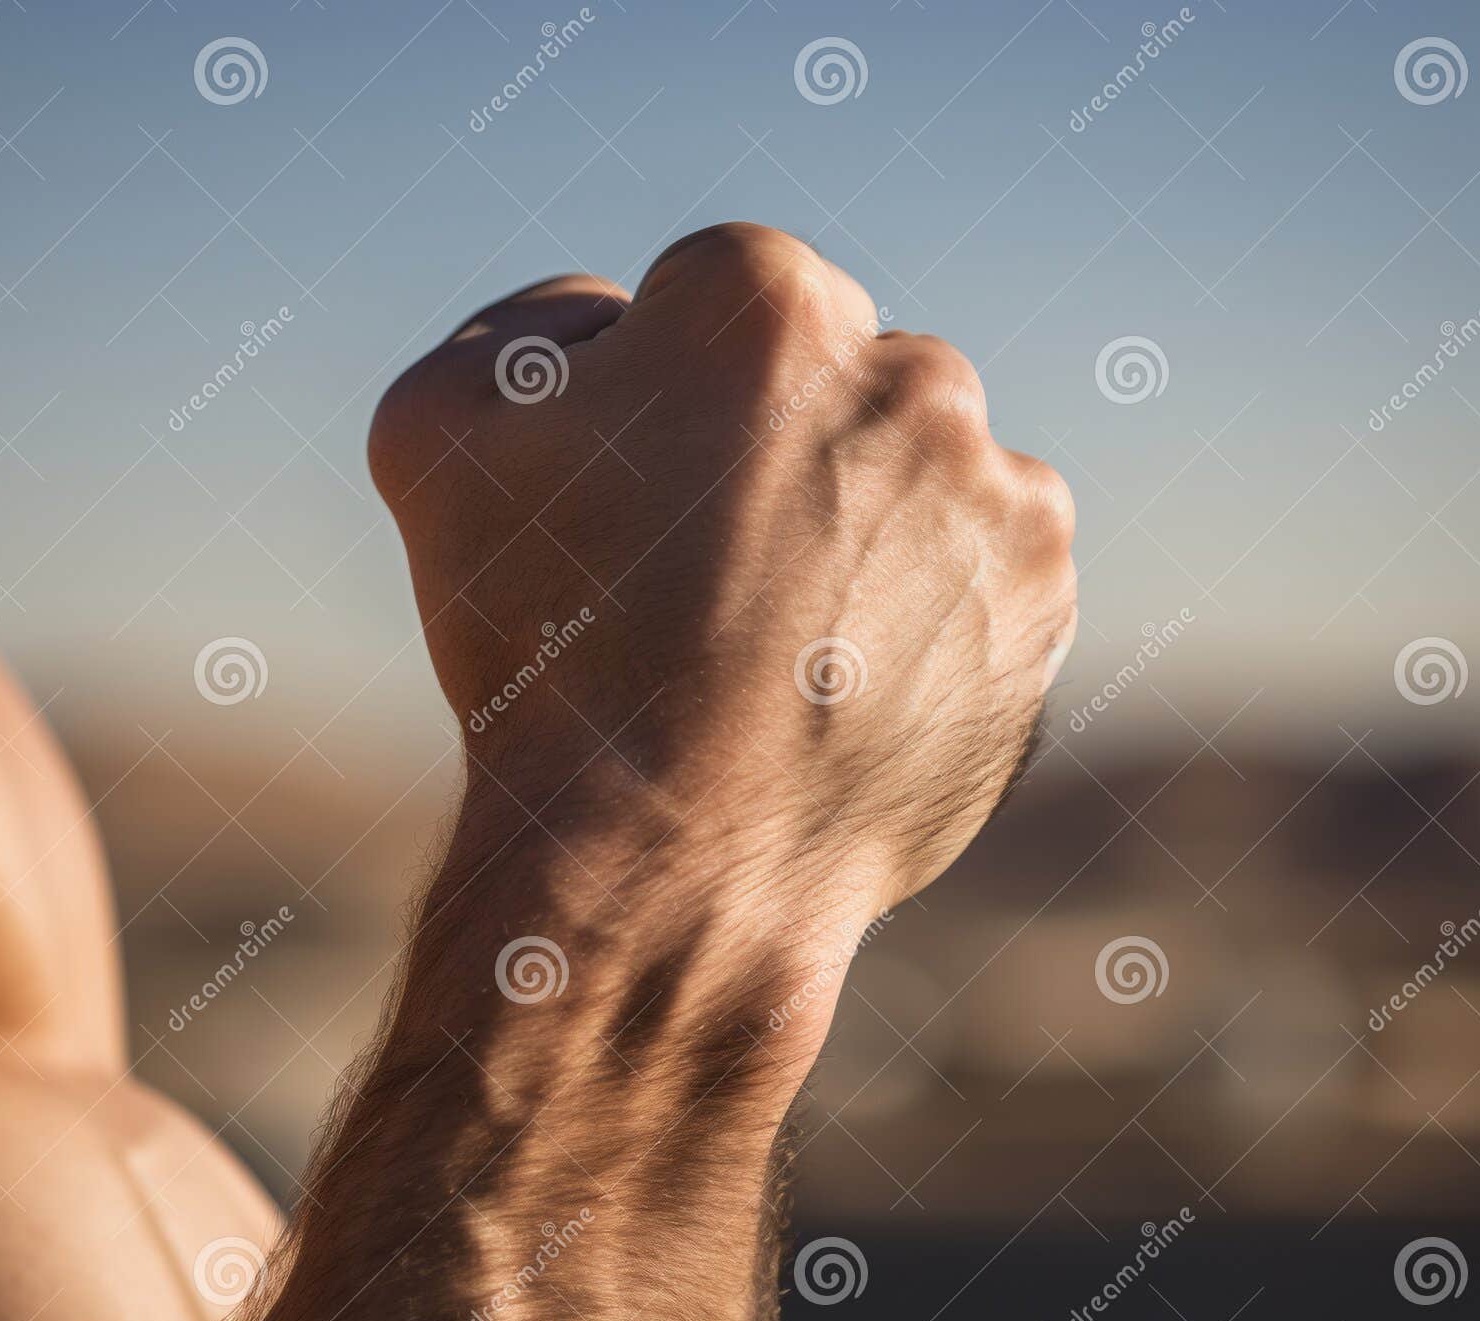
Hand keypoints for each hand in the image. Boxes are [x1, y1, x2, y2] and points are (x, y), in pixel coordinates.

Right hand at [369, 222, 1076, 921]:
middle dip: (777, 451)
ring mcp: (995, 496)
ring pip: (917, 474)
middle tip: (704, 581)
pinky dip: (928, 611)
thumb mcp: (438, 440)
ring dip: (862, 524)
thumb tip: (617, 327)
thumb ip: (529, 331)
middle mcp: (914, 373)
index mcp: (766, 301)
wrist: (669, 860)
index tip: (635, 502)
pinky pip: (980, 576)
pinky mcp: (1041, 607)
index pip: (711, 304)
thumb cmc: (543, 650)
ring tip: (778, 645)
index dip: (657, 401)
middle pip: (831, 383)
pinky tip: (844, 682)